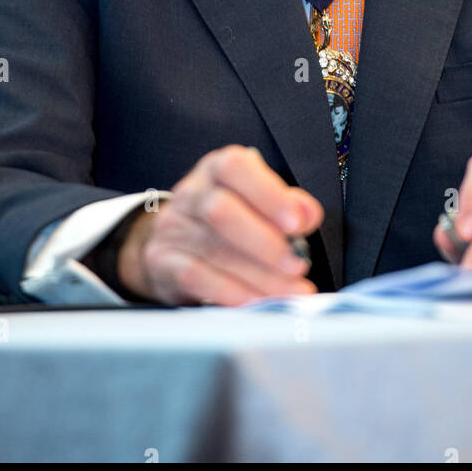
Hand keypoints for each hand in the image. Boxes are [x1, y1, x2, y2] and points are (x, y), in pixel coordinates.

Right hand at [116, 145, 323, 305]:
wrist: (175, 240)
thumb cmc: (229, 216)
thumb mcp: (257, 199)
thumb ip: (286, 203)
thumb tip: (308, 214)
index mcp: (217, 168)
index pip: (236, 167)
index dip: (269, 195)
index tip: (298, 225)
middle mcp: (191, 192)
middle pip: (221, 210)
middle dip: (265, 242)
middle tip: (298, 266)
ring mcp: (174, 227)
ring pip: (214, 250)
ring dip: (259, 276)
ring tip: (291, 291)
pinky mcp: (162, 261)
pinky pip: (196, 277)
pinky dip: (230, 293)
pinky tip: (256, 303)